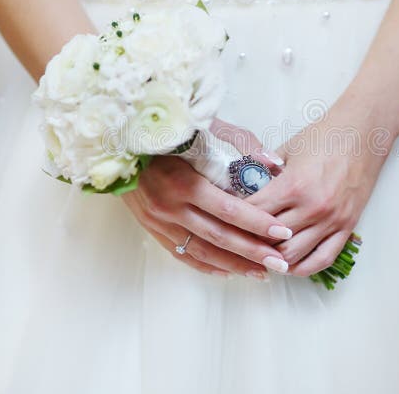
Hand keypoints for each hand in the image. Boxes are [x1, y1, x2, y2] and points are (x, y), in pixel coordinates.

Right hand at [122, 122, 291, 279]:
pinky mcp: (151, 228)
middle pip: (218, 237)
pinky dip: (207, 266)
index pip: (228, 210)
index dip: (257, 223)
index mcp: (183, 180)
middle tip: (280, 263)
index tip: (282, 233)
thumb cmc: (164, 130)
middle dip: (253, 253)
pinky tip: (229, 272)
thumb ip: (240, 141)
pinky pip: (181, 253)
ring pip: (202, 251)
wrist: (116, 141)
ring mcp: (158, 221)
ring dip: (234, 265)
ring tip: (262, 273)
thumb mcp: (202, 126)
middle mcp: (169, 206)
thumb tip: (273, 163)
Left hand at [246, 96, 392, 276]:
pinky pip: (322, 259)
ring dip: (273, 257)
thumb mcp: (288, 149)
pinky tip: (288, 264)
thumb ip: (264, 170)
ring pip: (292, 255)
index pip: (254, 213)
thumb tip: (241, 183)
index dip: (236, 218)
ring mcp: (331, 221)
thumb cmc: (324, 136)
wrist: (363, 133)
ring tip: (260, 253)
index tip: (226, 218)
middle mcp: (312, 207)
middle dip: (250, 241)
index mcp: (294, 185)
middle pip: (270, 239)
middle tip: (237, 240)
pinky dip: (302, 267)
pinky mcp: (346, 228)